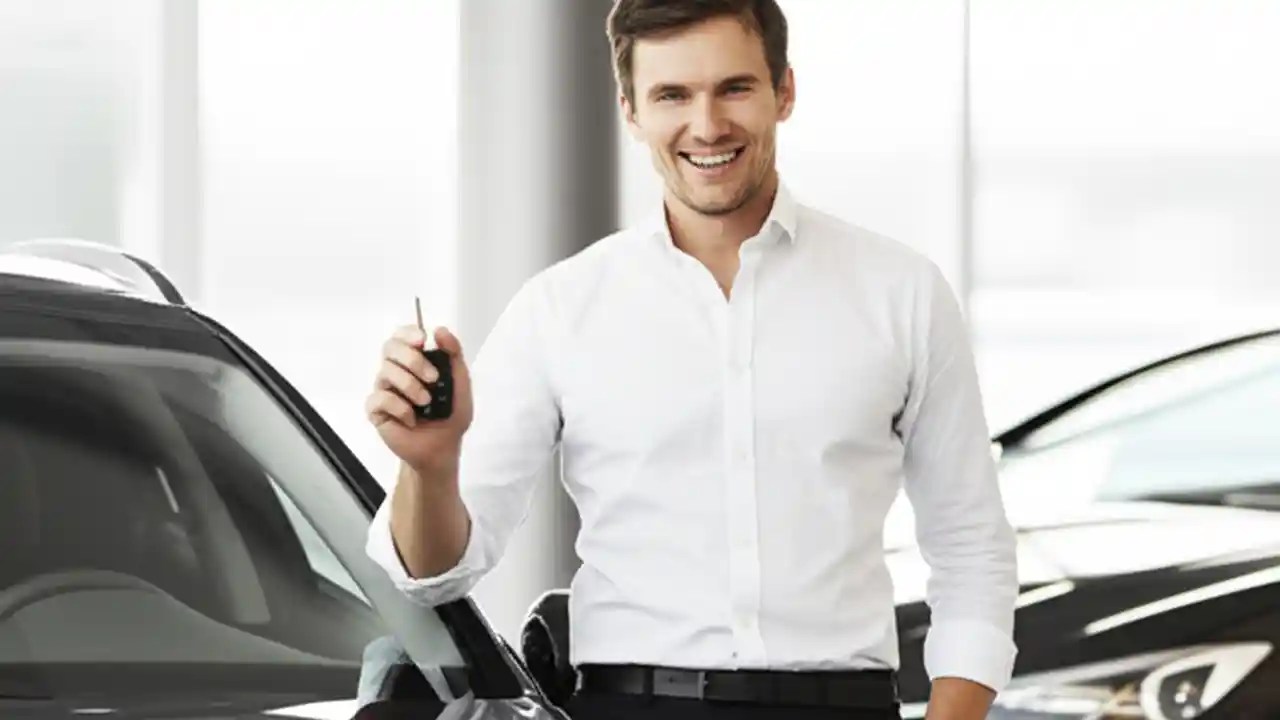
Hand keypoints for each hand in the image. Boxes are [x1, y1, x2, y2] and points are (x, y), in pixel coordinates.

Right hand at [365, 324, 473, 473]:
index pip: (402, 336)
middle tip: (433, 378)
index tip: (421, 339)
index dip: (408, 333)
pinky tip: (411, 419)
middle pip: (390, 348)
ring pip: (385, 372)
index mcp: (414, 361)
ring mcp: (385, 390)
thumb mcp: (461, 383)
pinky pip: (379, 398)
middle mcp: (396, 371)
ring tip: (426, 402)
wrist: (442, 447)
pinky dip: (399, 407)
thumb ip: (454, 355)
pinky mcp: (376, 410)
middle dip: (413, 360)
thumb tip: (440, 331)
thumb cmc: (450, 414)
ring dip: (410, 386)